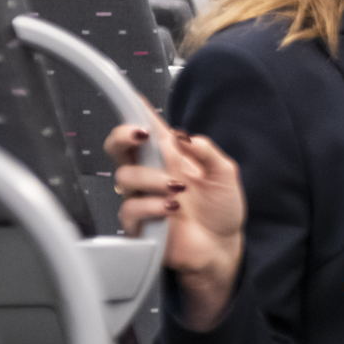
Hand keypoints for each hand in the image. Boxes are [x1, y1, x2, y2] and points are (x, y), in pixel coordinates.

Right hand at [104, 112, 245, 329]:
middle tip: (143, 135)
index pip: (148, 128)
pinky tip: (171, 208)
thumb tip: (186, 137)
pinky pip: (130, 208)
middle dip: (123, 135)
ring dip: (153, 178)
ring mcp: (142, 197)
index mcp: (170, 156)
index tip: (131, 96)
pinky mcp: (139, 223)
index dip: (136, 110)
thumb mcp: (224, 174)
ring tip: (178, 189)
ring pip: (126, 175)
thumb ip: (208, 152)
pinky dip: (151, 205)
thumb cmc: (221, 210)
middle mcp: (151, 173)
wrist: (222, 247)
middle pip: (118, 146)